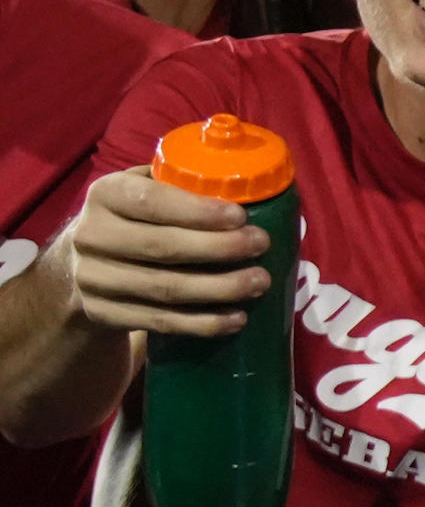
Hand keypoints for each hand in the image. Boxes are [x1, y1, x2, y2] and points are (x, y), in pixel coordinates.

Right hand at [58, 168, 275, 341]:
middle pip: (162, 247)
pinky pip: (159, 321)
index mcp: (104, 195)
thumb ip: (179, 183)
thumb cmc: (134, 218)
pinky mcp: (102, 313)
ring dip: (219, 289)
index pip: (151, 202)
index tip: (240, 217)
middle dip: (219, 248)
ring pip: (165, 288)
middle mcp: (90, 235)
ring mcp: (92, 278)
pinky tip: (236, 319)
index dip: (198, 212)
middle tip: (261, 245)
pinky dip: (203, 323)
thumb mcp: (145, 189)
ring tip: (258, 283)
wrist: (81, 264)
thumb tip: (241, 185)